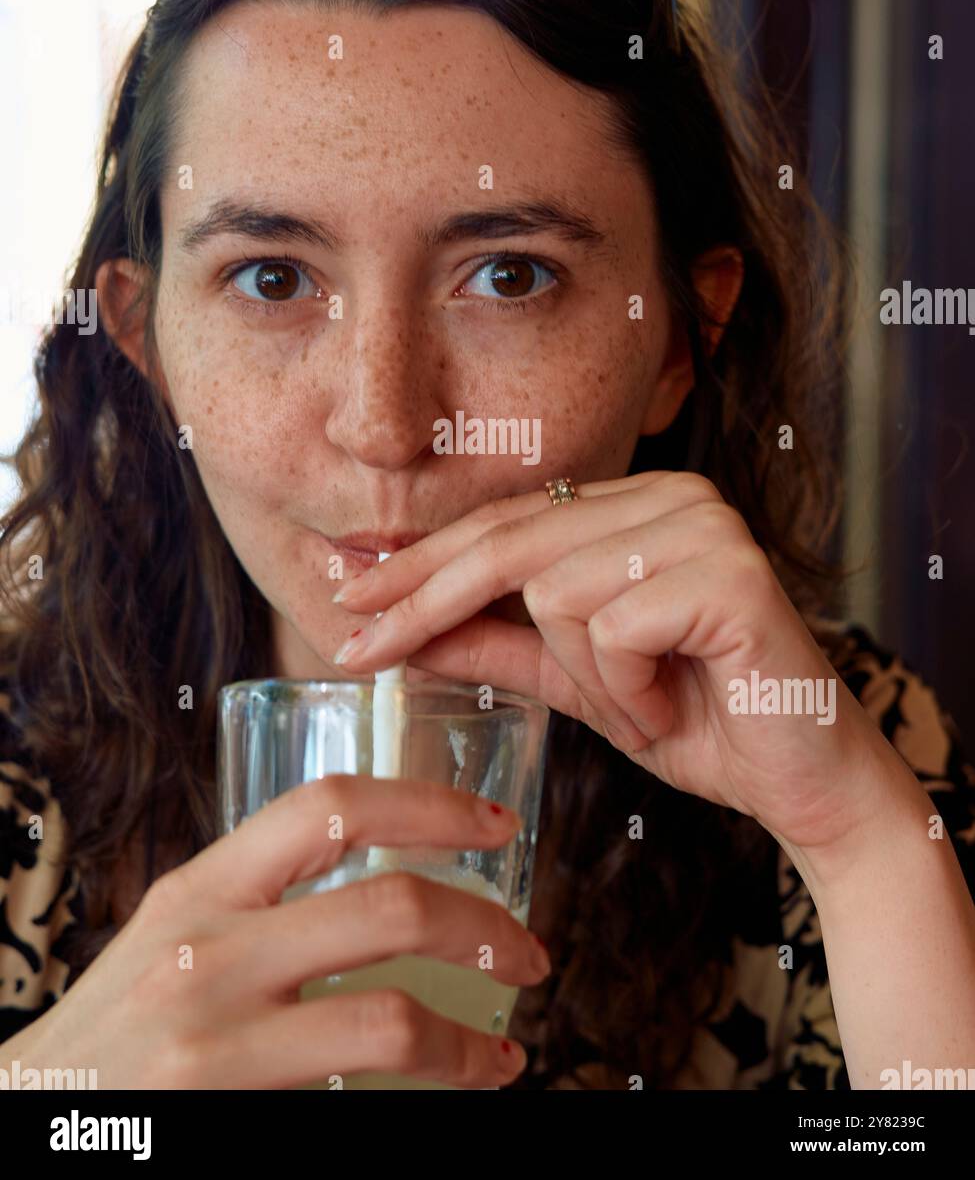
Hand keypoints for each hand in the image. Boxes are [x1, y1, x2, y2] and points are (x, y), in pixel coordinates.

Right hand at [3, 776, 547, 1088]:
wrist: (35, 1118)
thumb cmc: (118, 1022)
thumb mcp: (176, 929)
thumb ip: (260, 897)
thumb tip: (383, 869)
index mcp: (203, 886)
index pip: (331, 808)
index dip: (430, 805)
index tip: (494, 825)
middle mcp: (209, 950)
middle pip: (390, 906)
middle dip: (485, 926)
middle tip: (528, 948)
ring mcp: (217, 1038)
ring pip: (391, 1019)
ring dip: (470, 1034)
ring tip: (500, 1048)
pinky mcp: (230, 1111)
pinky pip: (360, 1092)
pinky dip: (433, 1086)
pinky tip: (458, 1084)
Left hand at [330, 471, 897, 863]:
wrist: (805, 783)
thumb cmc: (697, 722)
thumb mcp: (575, 683)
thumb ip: (494, 646)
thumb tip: (401, 629)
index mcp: (637, 504)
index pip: (505, 522)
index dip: (422, 565)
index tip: (349, 601)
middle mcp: (673, 496)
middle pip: (511, 540)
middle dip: (427, 602)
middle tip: (354, 650)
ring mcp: (706, 526)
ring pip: (556, 590)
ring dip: (585, 674)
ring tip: (644, 703)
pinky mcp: (731, 572)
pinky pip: (615, 627)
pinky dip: (630, 688)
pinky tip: (677, 701)